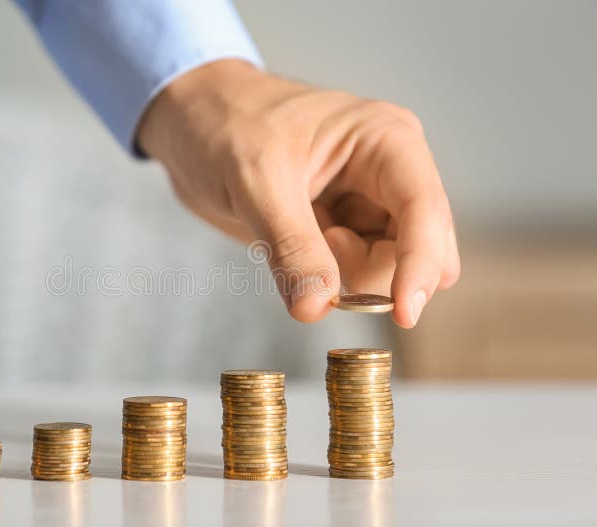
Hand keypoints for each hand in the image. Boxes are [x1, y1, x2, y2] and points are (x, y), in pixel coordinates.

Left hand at [137, 60, 459, 326]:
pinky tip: (293, 249)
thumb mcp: (256, 182)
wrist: (192, 123)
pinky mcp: (341, 228)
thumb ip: (291, 247)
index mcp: (385, 140)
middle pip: (419, 248)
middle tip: (323, 247)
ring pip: (388, 268)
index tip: (403, 313)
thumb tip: (316, 307)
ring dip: (347, 277)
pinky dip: (328, 280)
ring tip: (296, 238)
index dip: (421, 264)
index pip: (425, 210)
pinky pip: (353, 274)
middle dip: (376, 270)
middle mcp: (388, 173)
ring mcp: (366, 203)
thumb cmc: (226, 125)